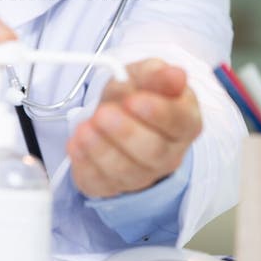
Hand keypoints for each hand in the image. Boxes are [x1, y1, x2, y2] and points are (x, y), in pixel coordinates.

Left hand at [66, 59, 200, 197]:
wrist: (114, 112)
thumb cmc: (135, 94)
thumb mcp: (145, 74)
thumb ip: (157, 74)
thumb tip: (175, 74)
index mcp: (184, 121)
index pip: (180, 122)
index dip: (158, 113)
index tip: (134, 99)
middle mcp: (168, 153)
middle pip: (154, 151)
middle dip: (126, 132)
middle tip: (104, 113)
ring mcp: (142, 174)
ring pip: (126, 171)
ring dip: (102, 149)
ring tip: (85, 127)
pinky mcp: (113, 185)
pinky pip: (100, 182)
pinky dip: (85, 164)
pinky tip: (76, 144)